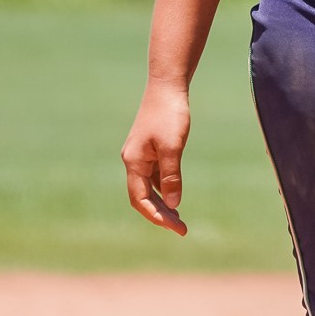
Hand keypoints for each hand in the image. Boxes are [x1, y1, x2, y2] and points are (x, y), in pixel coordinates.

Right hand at [121, 85, 191, 235]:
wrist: (166, 87)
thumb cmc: (169, 114)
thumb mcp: (173, 147)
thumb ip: (171, 176)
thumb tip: (173, 204)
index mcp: (134, 162)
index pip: (141, 199)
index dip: (157, 216)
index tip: (177, 228)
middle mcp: (133, 161)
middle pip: (142, 197)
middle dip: (160, 214)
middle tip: (182, 229)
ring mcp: (139, 155)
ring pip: (147, 188)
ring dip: (161, 203)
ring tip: (178, 218)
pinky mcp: (148, 149)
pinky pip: (152, 177)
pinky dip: (162, 189)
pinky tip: (173, 195)